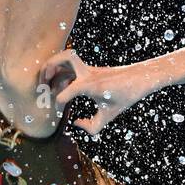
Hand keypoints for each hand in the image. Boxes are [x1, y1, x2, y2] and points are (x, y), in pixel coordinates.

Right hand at [39, 49, 157, 134]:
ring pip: (65, 57)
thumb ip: (92, 127)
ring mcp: (88, 69)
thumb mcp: (110, 115)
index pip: (66, 92)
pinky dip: (61, 72)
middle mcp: (88, 73)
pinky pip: (70, 66)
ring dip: (53, 66)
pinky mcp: (89, 69)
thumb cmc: (127, 96)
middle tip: (43, 82)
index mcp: (91, 85)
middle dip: (49, 67)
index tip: (60, 111)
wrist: (141, 78)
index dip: (59, 103)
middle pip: (64, 58)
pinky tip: (61, 85)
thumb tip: (76, 123)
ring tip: (46, 82)